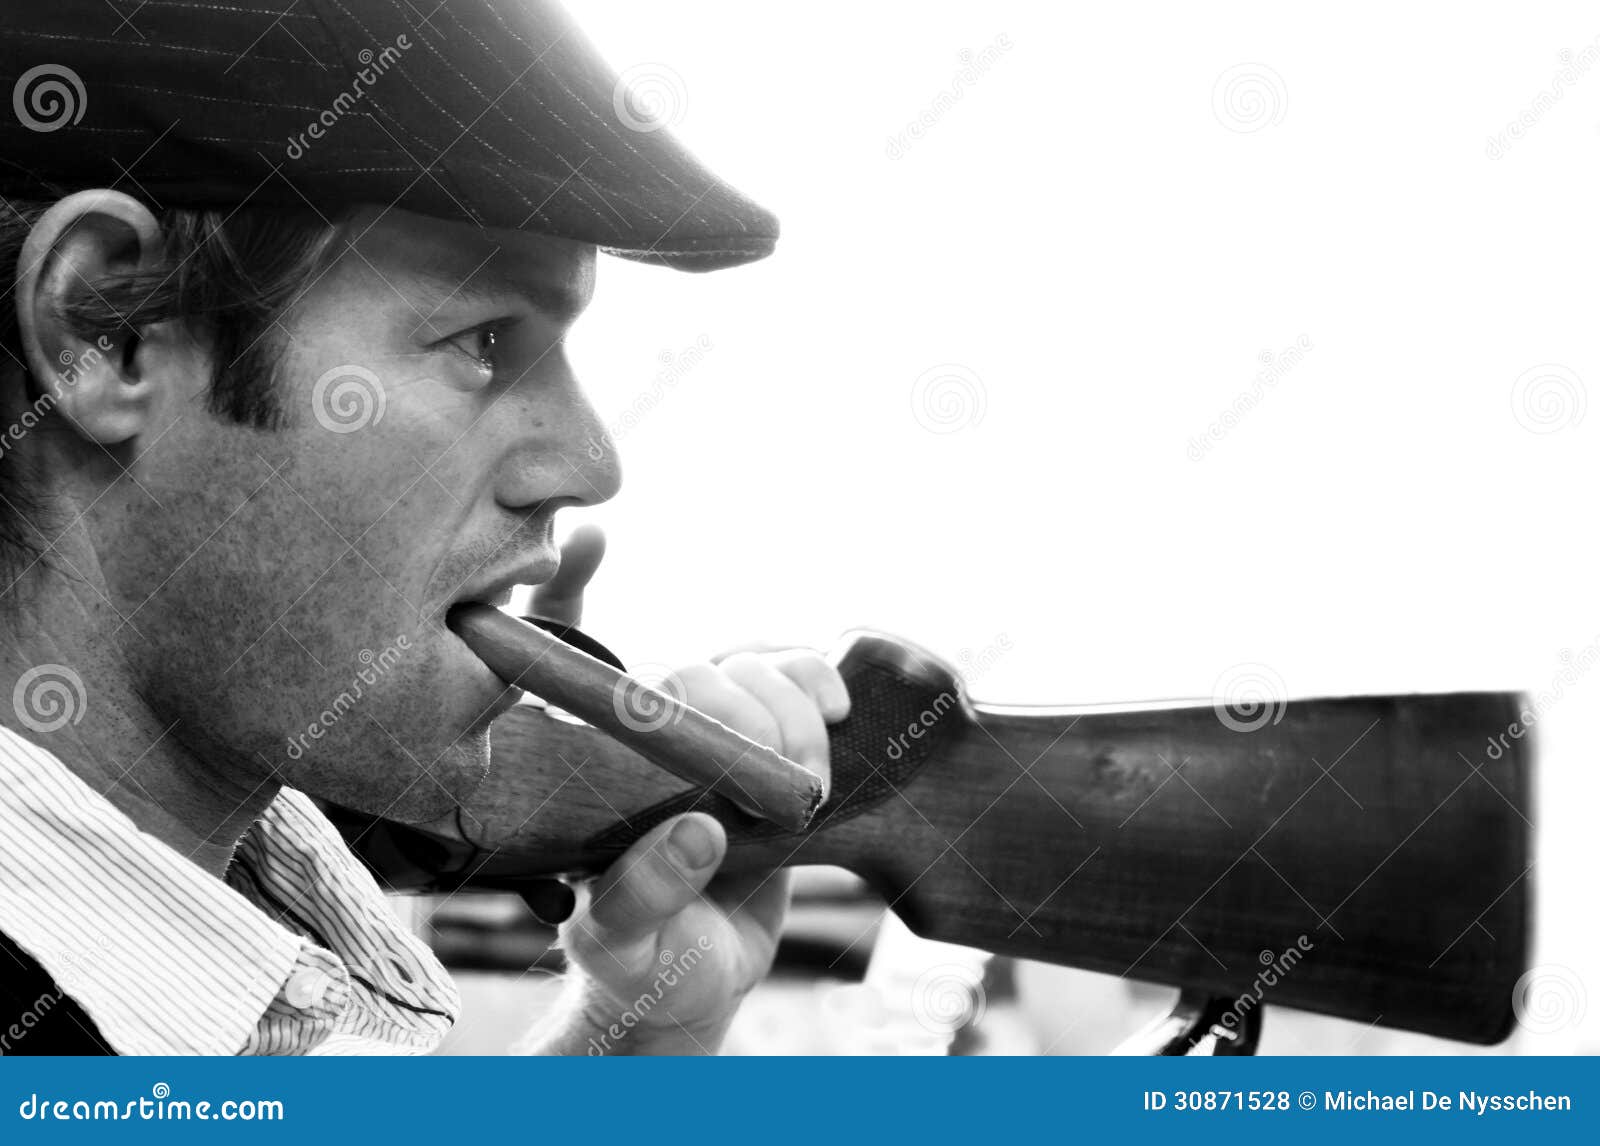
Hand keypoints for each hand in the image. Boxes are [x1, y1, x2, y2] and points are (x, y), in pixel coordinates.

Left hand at [517, 527, 848, 1053]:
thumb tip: (695, 829)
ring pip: (749, 667)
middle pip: (689, 671)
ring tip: (812, 781)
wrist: (698, 980)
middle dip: (742, 711)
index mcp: (589, 765)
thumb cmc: (642, 959)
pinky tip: (842, 707)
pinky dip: (821, 681)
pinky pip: (798, 679)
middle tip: (779, 779)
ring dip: (791, 708)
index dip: (572, 592)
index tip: (597, 544)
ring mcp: (713, 731)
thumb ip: (643, 895)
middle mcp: (646, 734)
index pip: (563, 659)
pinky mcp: (773, 738)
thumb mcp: (625, 946)